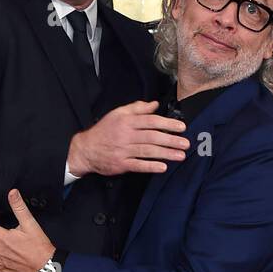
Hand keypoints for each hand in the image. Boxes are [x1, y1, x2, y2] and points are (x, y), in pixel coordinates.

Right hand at [67, 99, 189, 176]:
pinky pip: (138, 165)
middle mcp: (126, 135)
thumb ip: (137, 108)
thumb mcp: (117, 114)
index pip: (151, 121)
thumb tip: (154, 104)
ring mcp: (124, 151)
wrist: (86, 149)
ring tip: (180, 155)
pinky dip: (151, 166)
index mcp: (127, 121)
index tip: (181, 127)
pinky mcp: (121, 164)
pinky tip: (163, 167)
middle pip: (152, 137)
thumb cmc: (104, 131)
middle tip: (186, 143)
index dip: (167, 124)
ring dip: (166, 153)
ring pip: (148, 151)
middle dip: (171, 140)